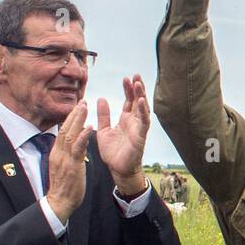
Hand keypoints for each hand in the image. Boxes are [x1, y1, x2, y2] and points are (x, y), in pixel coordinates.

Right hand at [46, 103, 92, 222]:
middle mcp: (59, 152)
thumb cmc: (64, 187)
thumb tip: (72, 146)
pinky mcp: (72, 165)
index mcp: (57, 152)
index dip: (70, 118)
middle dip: (74, 114)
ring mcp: (64, 158)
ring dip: (78, 119)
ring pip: (69, 134)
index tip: (77, 107)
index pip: (62, 131)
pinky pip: (77, 148)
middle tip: (82, 101)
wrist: (59, 202)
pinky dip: (83, 136)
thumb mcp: (63, 167)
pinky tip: (90, 127)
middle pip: (65, 128)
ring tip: (85, 107)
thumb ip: (67, 155)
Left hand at [97, 75, 150, 192]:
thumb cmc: (113, 152)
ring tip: (138, 83)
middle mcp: (134, 122)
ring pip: (142, 109)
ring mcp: (139, 128)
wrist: (117, 169)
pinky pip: (143, 122)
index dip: (128, 89)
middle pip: (138, 101)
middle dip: (138, 88)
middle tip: (136, 75)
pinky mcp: (140, 137)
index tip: (126, 78)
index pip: (129, 101)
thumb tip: (101, 98)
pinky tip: (141, 100)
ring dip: (141, 95)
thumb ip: (103, 115)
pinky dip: (143, 111)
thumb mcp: (104, 130)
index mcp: (126, 119)